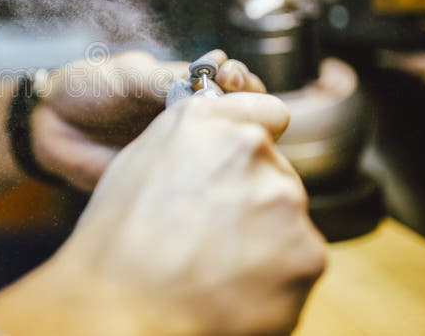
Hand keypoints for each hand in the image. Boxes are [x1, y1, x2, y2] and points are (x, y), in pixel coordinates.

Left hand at [30, 49, 265, 189]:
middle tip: (235, 101)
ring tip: (226, 132)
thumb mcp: (127, 74)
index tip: (232, 78)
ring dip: (231, 142)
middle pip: (236, 115)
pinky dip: (207, 175)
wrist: (46, 123)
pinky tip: (208, 168)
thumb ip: (165, 79)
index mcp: (182, 86)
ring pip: (220, 148)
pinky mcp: (163, 176)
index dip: (240, 80)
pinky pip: (192, 178)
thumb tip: (206, 83)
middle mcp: (187, 117)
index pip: (230, 82)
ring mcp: (178, 148)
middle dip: (247, 107)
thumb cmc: (85, 87)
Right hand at [48, 93, 325, 334]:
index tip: (240, 166)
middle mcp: (252, 150)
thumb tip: (215, 143)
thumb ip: (191, 139)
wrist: (121, 310)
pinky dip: (274, 277)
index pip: (267, 113)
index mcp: (207, 121)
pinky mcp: (307, 253)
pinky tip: (230, 288)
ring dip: (264, 238)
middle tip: (211, 232)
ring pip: (286, 219)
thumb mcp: (139, 163)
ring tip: (214, 266)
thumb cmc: (116, 241)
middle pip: (275, 172)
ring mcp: (283, 201)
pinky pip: (297, 262)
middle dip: (254, 197)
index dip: (252, 144)